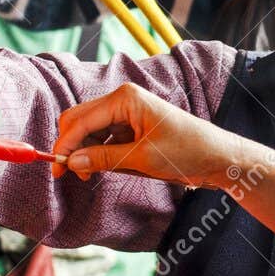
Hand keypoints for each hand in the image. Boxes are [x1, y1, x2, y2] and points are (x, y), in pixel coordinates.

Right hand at [52, 82, 270, 189]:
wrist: (218, 157)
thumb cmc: (187, 151)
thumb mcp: (142, 159)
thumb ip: (104, 159)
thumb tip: (72, 162)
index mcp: (124, 99)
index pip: (81, 120)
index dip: (65, 145)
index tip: (56, 169)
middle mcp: (122, 101)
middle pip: (80, 121)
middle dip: (71, 146)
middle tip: (66, 174)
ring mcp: (126, 113)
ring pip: (90, 131)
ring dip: (84, 152)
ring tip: (88, 176)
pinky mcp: (131, 127)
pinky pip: (104, 139)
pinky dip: (98, 154)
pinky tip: (102, 169)